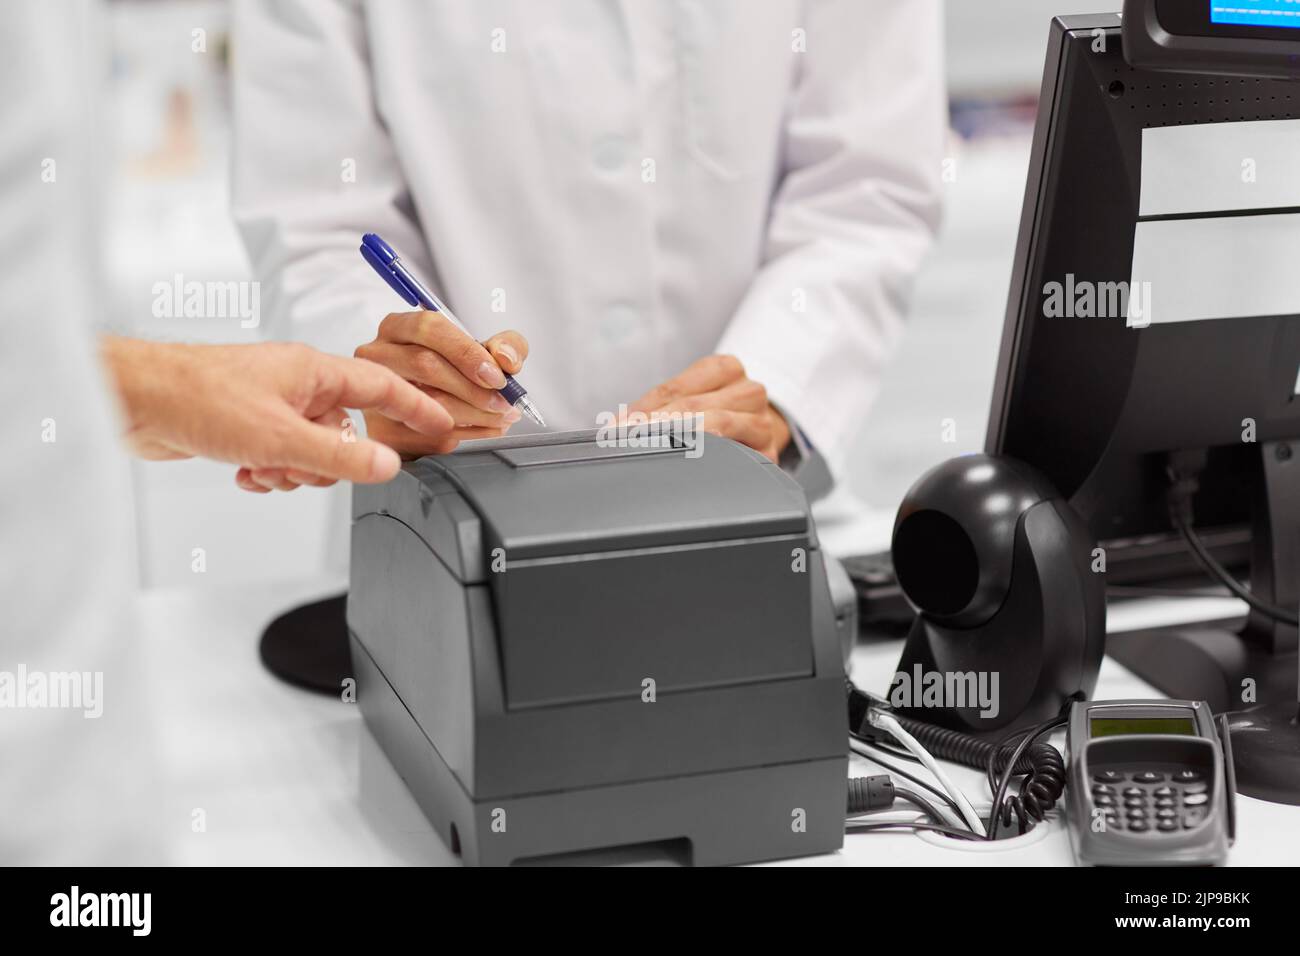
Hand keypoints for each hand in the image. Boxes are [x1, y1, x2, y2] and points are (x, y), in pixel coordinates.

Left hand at [101, 337, 453, 492]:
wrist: (133, 401)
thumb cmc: (197, 399)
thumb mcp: (280, 438)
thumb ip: (340, 457)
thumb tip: (387, 467)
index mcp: (314, 372)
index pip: (384, 388)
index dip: (417, 408)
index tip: (444, 429)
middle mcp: (296, 384)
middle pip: (345, 430)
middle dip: (329, 461)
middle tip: (304, 469)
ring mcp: (271, 403)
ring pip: (311, 448)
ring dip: (293, 470)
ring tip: (264, 469)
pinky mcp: (246, 423)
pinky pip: (280, 454)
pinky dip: (269, 470)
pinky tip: (247, 473)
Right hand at [354, 311, 528, 456]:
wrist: (423, 411)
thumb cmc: (451, 373)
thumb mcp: (482, 351)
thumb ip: (504, 345)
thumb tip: (506, 358)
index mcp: (398, 327)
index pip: (430, 327)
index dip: (467, 352)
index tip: (496, 375)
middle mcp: (377, 356)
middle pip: (425, 364)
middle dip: (474, 388)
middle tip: (503, 402)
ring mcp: (374, 394)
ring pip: (427, 404)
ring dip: (475, 414)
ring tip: (502, 417)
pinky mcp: (380, 430)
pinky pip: (428, 435)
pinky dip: (468, 434)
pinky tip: (487, 429)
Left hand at [627, 354, 791, 461]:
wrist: (761, 430)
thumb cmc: (717, 413)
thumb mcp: (693, 396)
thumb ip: (660, 406)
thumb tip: (618, 426)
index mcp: (727, 369)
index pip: (676, 387)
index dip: (644, 408)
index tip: (617, 427)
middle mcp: (748, 391)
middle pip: (694, 405)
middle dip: (655, 424)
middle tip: (627, 441)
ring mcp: (761, 422)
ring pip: (719, 422)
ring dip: (682, 436)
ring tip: (654, 448)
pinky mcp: (768, 453)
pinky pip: (738, 455)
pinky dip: (712, 457)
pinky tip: (691, 464)